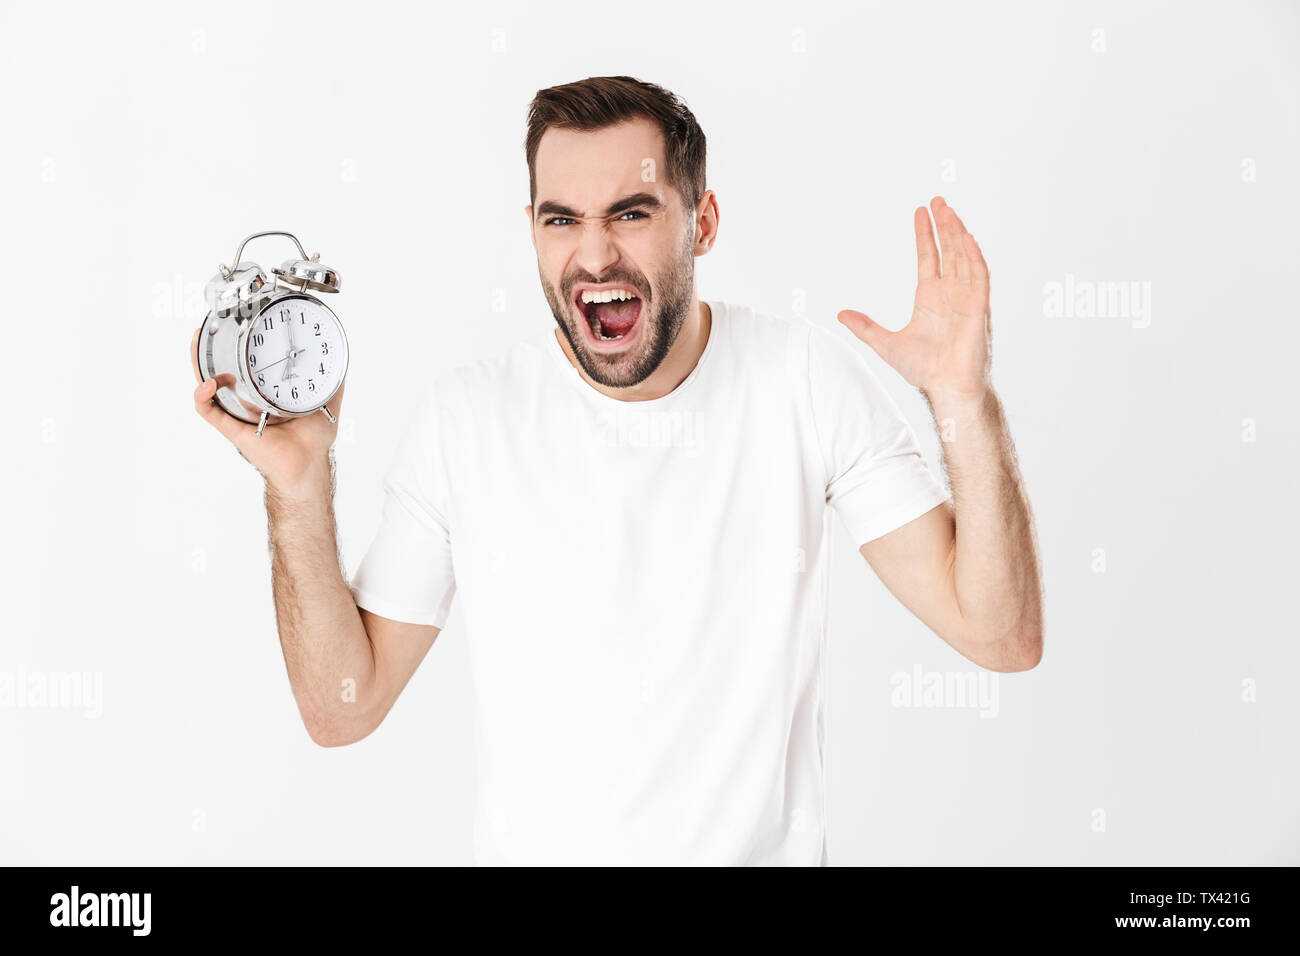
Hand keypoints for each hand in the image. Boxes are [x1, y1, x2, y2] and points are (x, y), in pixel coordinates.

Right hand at [190, 326, 344, 495]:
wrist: (309, 465)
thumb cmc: (314, 438)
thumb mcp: (326, 401)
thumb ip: (333, 381)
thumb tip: (342, 360)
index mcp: (265, 392)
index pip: (246, 364)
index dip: (238, 345)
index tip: (237, 323)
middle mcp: (247, 401)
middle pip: (220, 370)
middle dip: (211, 349)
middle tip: (211, 327)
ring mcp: (237, 414)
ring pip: (208, 387)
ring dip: (199, 365)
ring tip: (196, 344)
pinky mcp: (233, 429)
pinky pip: (210, 412)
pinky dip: (203, 398)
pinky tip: (208, 384)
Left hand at [838, 196, 990, 400]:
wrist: (945, 387)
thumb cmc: (924, 369)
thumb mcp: (885, 344)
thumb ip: (865, 328)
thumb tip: (841, 314)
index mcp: (931, 297)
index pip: (928, 257)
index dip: (924, 235)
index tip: (920, 212)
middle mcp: (950, 293)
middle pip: (948, 250)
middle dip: (943, 225)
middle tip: (936, 199)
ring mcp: (966, 298)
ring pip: (963, 257)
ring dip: (957, 233)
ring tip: (948, 210)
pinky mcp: (979, 307)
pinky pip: (980, 276)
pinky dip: (974, 256)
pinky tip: (966, 237)